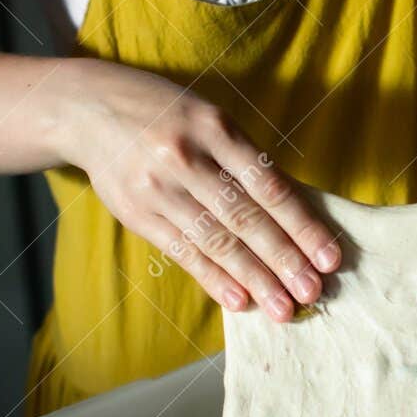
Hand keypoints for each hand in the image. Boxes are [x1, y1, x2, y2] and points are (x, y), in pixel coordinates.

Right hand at [63, 61, 340, 320]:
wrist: (88, 109)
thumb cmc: (166, 114)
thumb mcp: (209, 119)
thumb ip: (246, 160)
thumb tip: (296, 211)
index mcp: (215, 128)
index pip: (269, 186)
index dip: (302, 224)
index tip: (329, 256)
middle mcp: (188, 159)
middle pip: (246, 218)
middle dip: (284, 260)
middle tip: (313, 292)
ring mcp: (160, 189)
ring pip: (217, 241)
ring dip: (255, 279)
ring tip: (283, 308)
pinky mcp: (138, 214)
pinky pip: (183, 252)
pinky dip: (213, 277)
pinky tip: (239, 299)